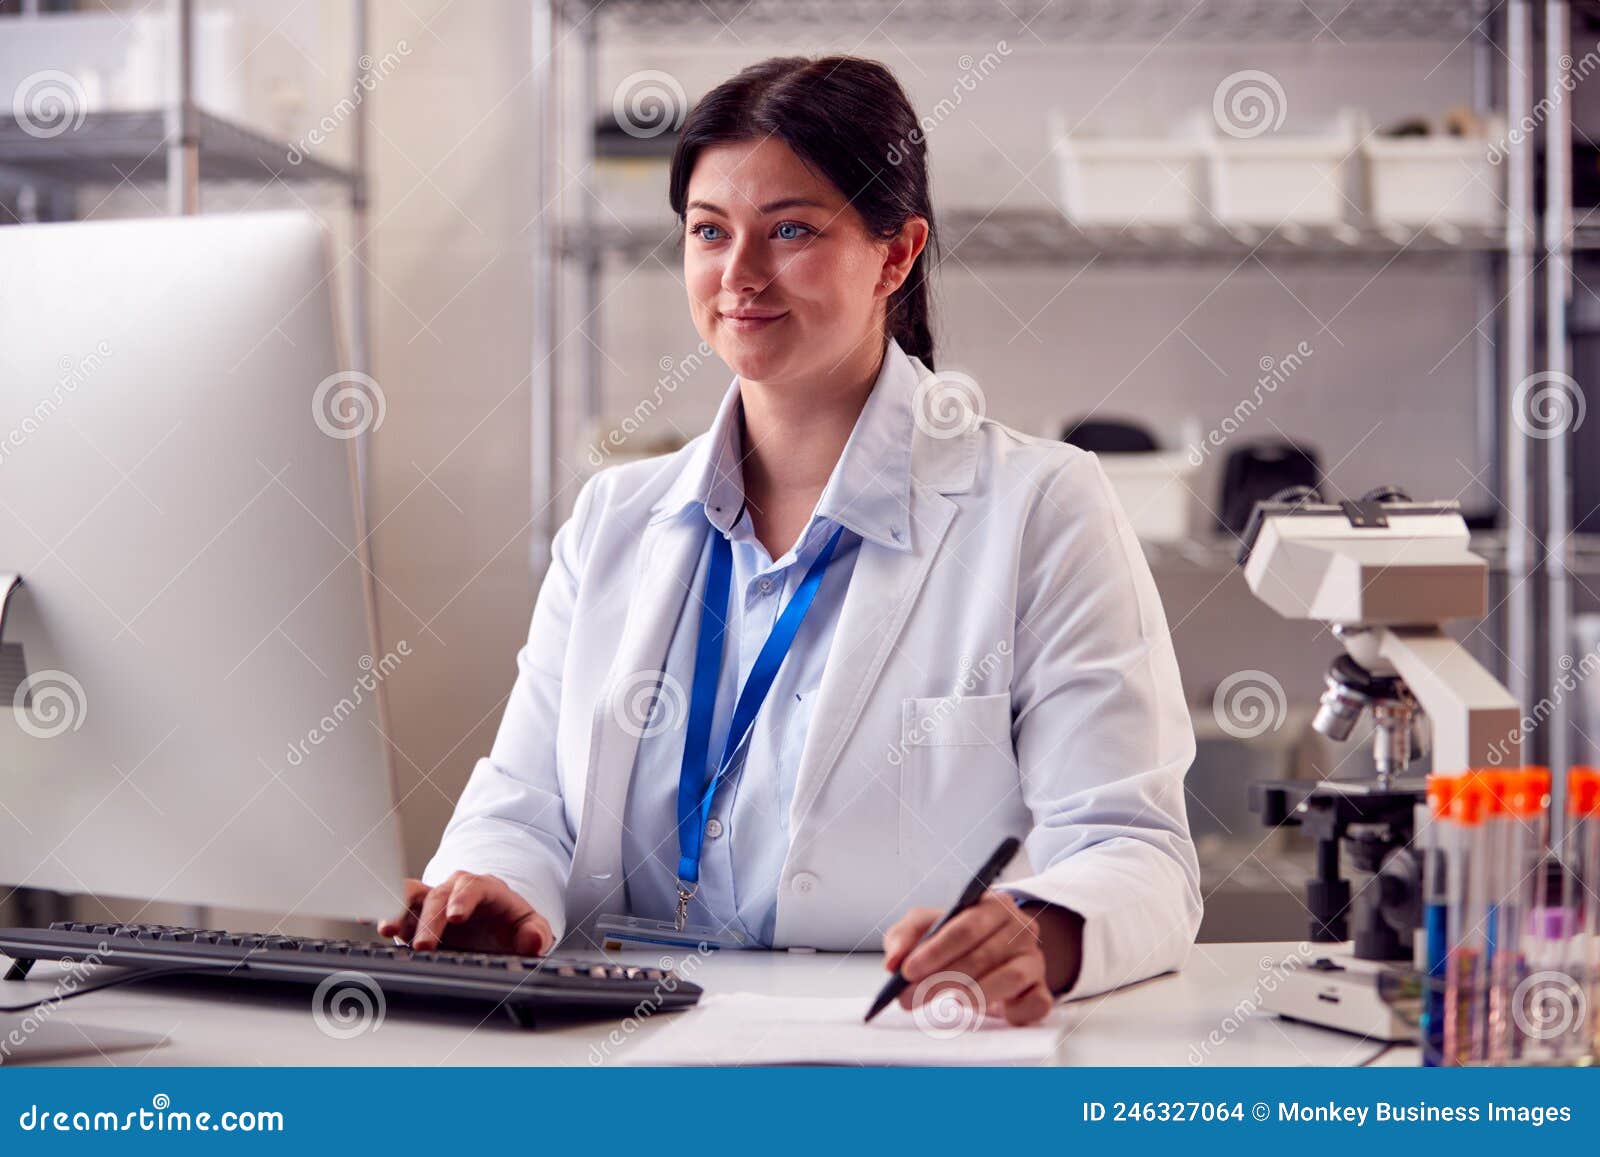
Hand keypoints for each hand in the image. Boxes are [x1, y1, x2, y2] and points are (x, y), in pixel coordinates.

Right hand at [376, 872, 553, 954]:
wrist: (496, 931)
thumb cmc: (512, 927)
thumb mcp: (530, 928)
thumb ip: (535, 933)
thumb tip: (533, 940)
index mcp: (484, 889)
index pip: (473, 887)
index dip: (463, 899)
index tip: (456, 917)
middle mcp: (454, 890)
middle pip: (439, 895)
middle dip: (430, 920)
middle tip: (425, 946)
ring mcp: (433, 902)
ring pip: (412, 896)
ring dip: (399, 910)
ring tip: (388, 930)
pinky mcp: (416, 917)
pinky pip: (396, 909)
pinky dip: (383, 912)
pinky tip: (369, 919)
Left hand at [882, 892, 1082, 1026]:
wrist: (998, 955)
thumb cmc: (957, 940)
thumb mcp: (927, 927)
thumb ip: (905, 936)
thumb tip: (893, 963)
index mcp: (993, 904)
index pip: (965, 927)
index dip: (935, 951)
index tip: (907, 971)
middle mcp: (1020, 928)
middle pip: (981, 955)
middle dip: (940, 980)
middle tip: (909, 999)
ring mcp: (1034, 959)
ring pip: (1008, 978)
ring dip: (971, 994)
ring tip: (947, 1002)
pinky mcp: (1042, 990)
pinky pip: (1035, 1004)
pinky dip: (1012, 1012)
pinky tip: (987, 1012)